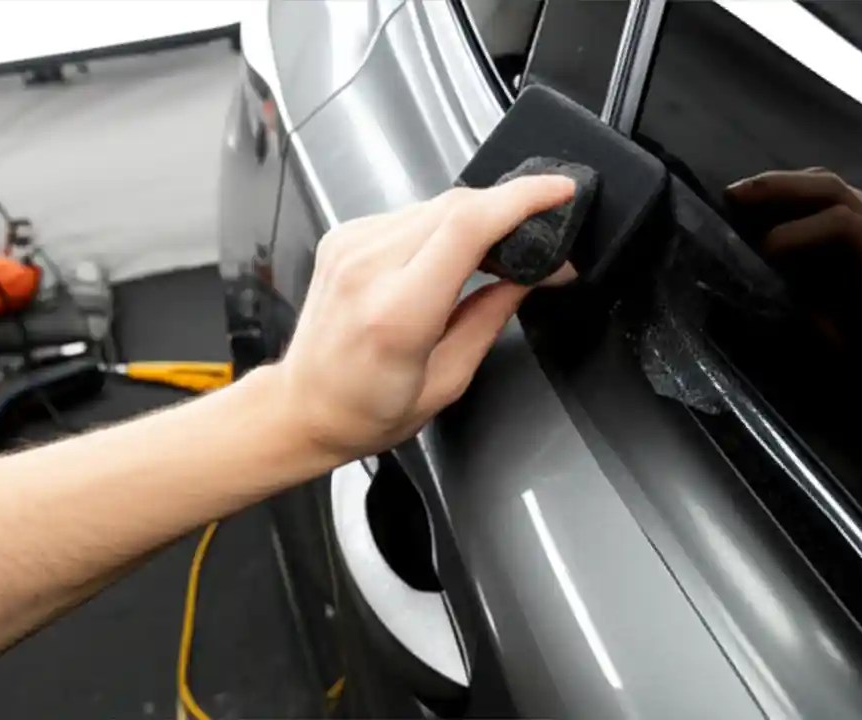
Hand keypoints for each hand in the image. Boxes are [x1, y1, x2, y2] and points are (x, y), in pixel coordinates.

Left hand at [271, 175, 575, 461]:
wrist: (303, 407)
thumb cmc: (367, 409)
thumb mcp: (448, 379)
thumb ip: (491, 317)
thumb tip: (534, 274)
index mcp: (398, 312)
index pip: (467, 226)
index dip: (521, 200)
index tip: (558, 192)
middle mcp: (368, 267)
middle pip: (456, 205)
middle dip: (509, 208)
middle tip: (542, 235)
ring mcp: (350, 245)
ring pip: (436, 204)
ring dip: (478, 217)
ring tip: (501, 251)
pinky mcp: (344, 236)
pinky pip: (411, 213)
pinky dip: (444, 225)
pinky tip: (454, 253)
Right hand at [724, 168, 861, 353]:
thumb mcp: (834, 342)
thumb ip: (798, 308)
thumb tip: (752, 283)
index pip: (841, 225)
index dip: (793, 234)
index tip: (758, 252)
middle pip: (831, 189)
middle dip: (776, 189)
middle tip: (731, 197)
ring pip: (826, 182)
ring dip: (778, 186)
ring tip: (739, 197)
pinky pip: (828, 190)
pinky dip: (792, 194)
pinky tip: (764, 204)